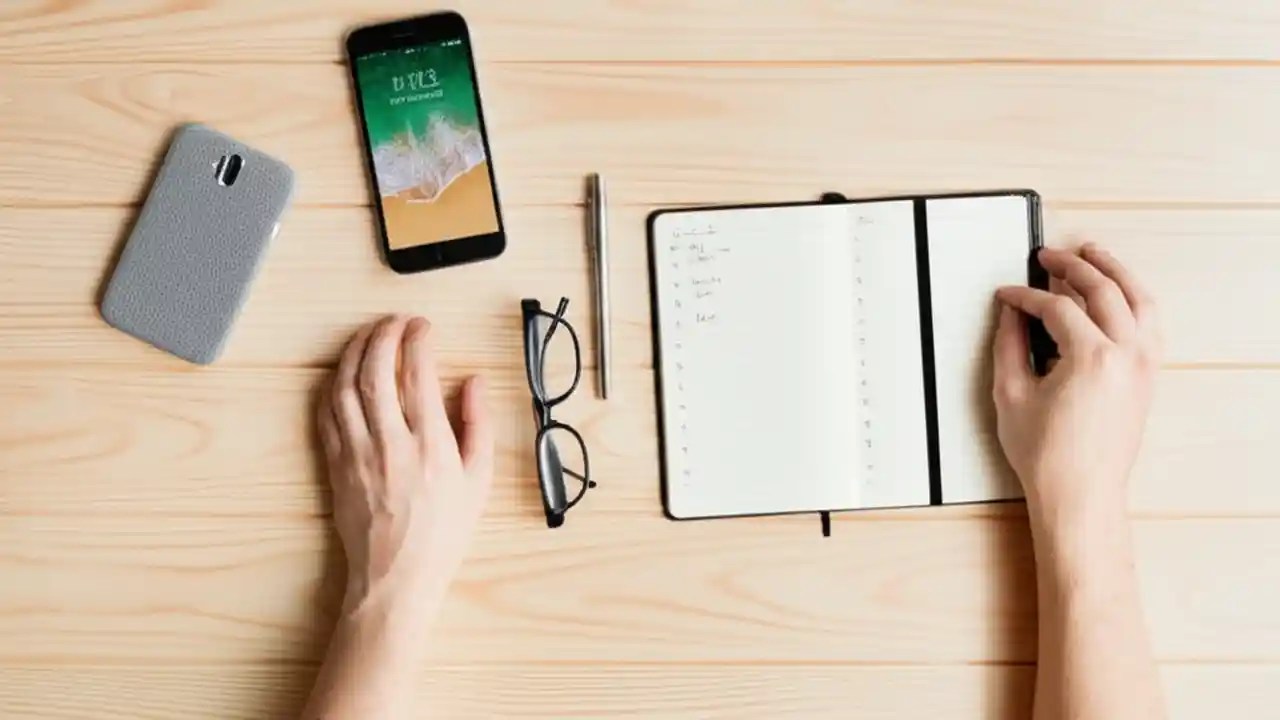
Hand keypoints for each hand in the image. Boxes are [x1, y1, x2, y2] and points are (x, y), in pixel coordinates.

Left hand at [317, 315, 494, 610]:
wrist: (396, 577)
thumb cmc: (441, 534)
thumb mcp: (478, 480)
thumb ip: (477, 424)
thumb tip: (474, 382)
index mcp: (431, 445)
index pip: (417, 374)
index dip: (417, 340)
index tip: (423, 327)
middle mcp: (390, 443)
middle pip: (376, 371)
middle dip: (383, 335)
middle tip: (394, 322)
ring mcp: (357, 453)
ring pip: (345, 386)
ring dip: (353, 352)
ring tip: (367, 336)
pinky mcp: (335, 465)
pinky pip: (326, 413)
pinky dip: (332, 384)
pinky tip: (342, 372)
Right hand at [992, 244, 1160, 530]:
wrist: (1080, 494)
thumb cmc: (1048, 457)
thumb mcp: (1011, 394)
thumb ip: (1009, 344)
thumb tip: (1011, 313)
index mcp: (1091, 358)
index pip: (1056, 307)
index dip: (1026, 295)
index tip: (1009, 294)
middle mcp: (1126, 356)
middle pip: (1102, 289)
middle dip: (1072, 266)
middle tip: (1047, 256)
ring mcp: (1144, 365)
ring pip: (1138, 298)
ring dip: (1114, 271)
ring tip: (1092, 254)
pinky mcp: (1148, 377)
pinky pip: (1151, 323)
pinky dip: (1135, 299)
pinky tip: (1119, 293)